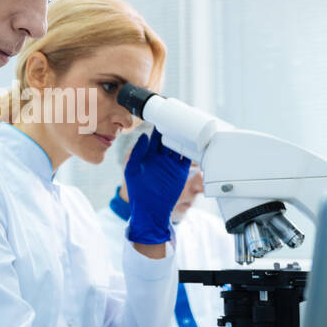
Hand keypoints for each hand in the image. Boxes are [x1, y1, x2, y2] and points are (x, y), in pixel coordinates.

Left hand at [123, 129, 189, 244]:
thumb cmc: (138, 192)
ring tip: (187, 127)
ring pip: (179, 146)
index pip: (155, 137)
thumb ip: (137, 153)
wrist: (151, 210)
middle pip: (169, 139)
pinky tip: (194, 142)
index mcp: (148, 156)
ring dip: (183, 138)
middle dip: (173, 129)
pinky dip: (191, 150)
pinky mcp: (181, 172)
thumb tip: (144, 136)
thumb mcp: (132, 170)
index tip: (162, 115)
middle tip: (178, 118)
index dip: (159, 127)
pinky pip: (187, 158)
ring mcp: (172, 164)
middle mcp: (161, 158)